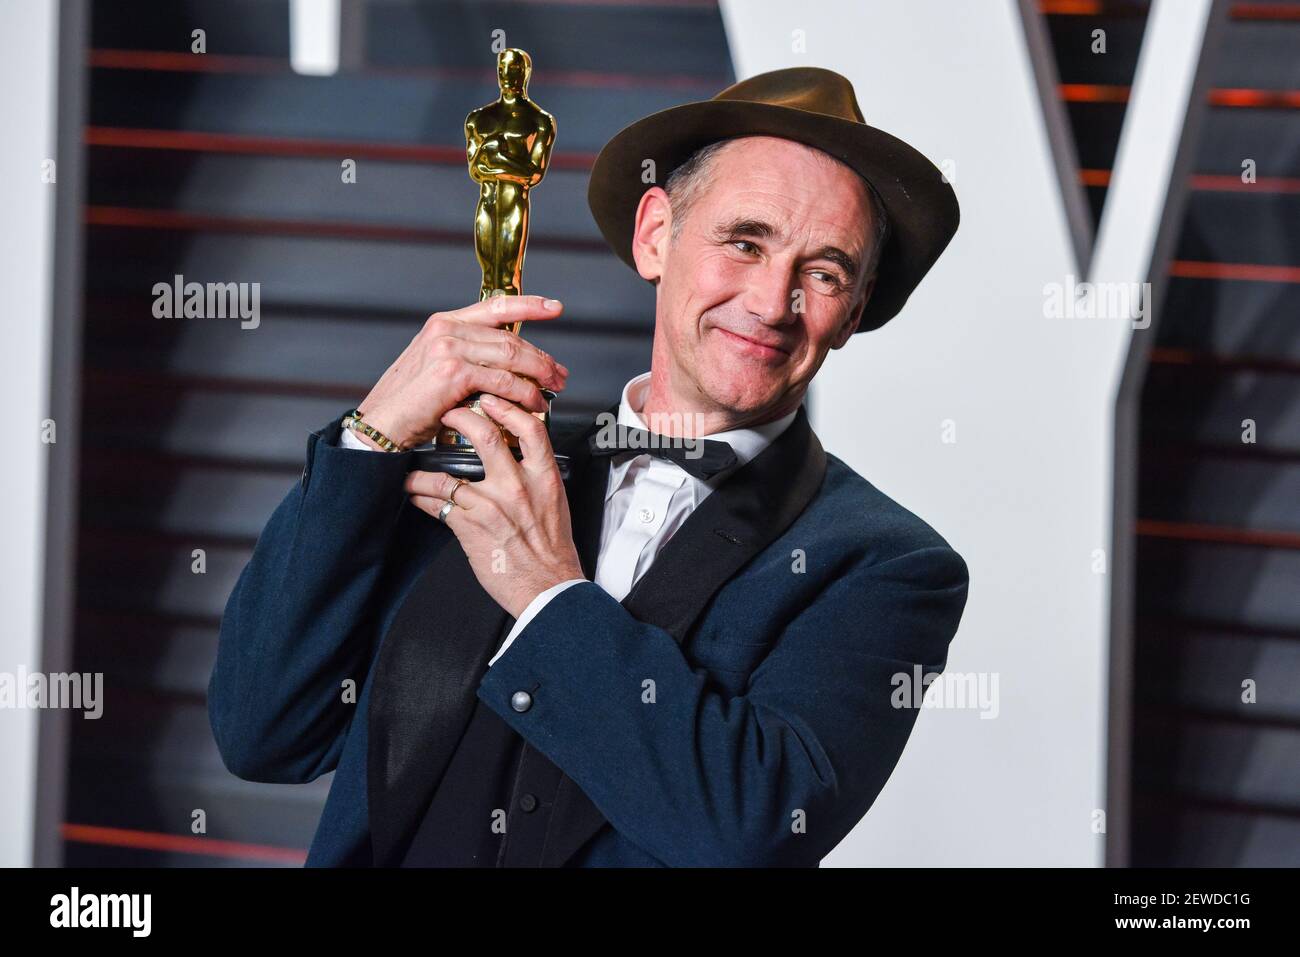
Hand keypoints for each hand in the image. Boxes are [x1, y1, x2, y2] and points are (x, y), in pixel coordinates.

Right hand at [357, 296, 568, 449]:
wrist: (382, 425)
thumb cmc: (410, 404)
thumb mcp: (437, 369)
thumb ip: (468, 357)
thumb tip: (507, 366)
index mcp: (444, 322)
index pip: (496, 305)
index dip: (529, 304)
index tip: (555, 308)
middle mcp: (447, 329)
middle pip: (510, 337)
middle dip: (541, 358)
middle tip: (559, 375)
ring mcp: (449, 348)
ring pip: (512, 357)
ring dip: (539, 376)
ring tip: (552, 392)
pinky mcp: (453, 373)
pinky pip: (503, 381)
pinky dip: (524, 393)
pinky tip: (533, 404)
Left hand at [404, 393, 583, 619]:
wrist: (550, 589)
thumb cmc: (553, 551)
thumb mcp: (556, 504)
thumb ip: (538, 476)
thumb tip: (521, 456)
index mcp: (544, 478)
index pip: (530, 428)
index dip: (507, 407)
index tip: (491, 399)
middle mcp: (518, 487)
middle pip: (486, 435)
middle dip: (461, 417)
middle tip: (448, 413)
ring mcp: (492, 505)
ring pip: (447, 474)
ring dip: (423, 470)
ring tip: (414, 467)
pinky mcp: (470, 526)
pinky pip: (436, 503)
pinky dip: (420, 496)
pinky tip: (415, 494)